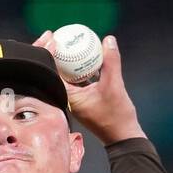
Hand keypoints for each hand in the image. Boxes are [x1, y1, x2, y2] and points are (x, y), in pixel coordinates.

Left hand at [33, 30, 144, 145]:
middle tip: (57, 36)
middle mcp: (67, 99)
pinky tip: (83, 55)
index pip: (53, 71)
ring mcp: (74, 99)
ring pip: (65, 75)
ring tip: (66, 41)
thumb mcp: (115, 85)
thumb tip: (108, 39)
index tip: (52, 37)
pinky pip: (76, 79)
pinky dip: (77, 67)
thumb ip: (110, 61)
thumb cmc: (117, 116)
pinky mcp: (81, 99)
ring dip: (66, 59)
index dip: (50, 52)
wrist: (122, 136)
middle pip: (55, 71)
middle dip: (54, 53)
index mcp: (68, 97)